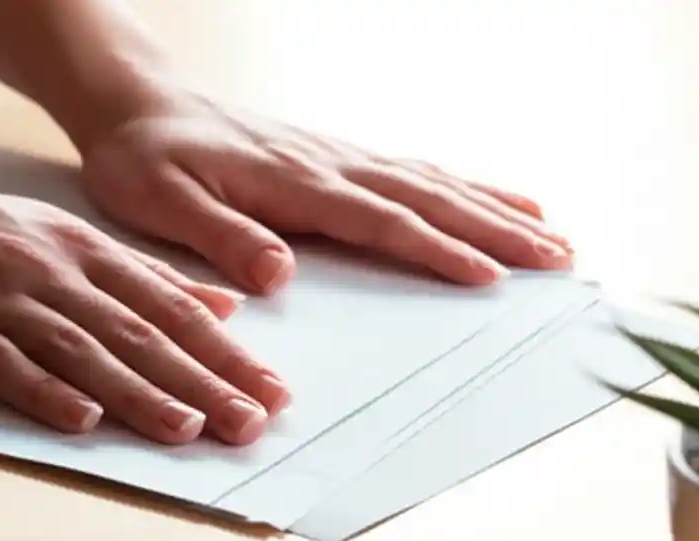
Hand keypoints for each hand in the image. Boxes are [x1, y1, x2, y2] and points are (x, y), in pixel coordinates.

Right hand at [0, 164, 288, 444]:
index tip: (272, 389)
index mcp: (79, 249)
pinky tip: (80, 421)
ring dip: (139, 393)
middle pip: (138, 332)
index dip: (225, 351)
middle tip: (251, 422)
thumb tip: (220, 307)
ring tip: (188, 429)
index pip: (168, 306)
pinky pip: (0, 364)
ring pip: (81, 350)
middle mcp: (49, 270)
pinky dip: (42, 392)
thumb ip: (136, 274)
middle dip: (202, 380)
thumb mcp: (54, 237)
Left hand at [79, 93, 572, 293]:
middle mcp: (329, 164)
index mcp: (293, 183)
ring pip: (432, 182)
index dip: (438, 251)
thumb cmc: (143, 159)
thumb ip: (219, 235)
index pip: (381, 221)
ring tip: (553, 235)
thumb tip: (278, 274)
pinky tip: (490, 198)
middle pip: (428, 198)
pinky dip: (462, 185)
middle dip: (497, 230)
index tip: (492, 278)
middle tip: (560, 260)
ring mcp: (337, 156)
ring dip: (495, 209)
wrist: (137, 104)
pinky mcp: (334, 156)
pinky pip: (413, 170)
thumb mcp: (159, 203)